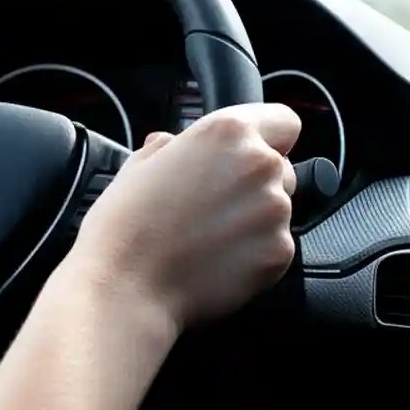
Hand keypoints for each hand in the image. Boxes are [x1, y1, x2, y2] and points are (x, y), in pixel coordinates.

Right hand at [66, 103, 301, 330]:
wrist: (126, 288)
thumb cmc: (126, 227)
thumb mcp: (139, 165)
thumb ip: (170, 146)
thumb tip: (171, 143)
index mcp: (229, 132)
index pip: (284, 121)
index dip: (269, 138)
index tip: (253, 153)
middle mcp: (260, 165)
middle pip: (282, 167)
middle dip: (257, 182)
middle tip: (215, 204)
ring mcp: (275, 210)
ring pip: (280, 208)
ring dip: (256, 218)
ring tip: (209, 236)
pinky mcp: (279, 251)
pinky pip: (276, 245)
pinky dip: (255, 253)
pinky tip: (217, 259)